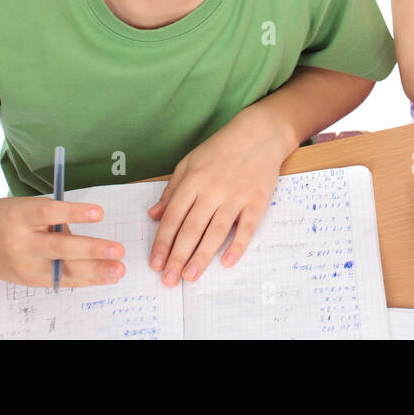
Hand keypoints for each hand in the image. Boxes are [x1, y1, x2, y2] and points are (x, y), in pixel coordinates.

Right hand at [0, 197, 124, 287]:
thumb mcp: (26, 207)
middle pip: (59, 248)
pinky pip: (61, 280)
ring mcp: (24, 265)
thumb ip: (55, 218)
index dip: (74, 213)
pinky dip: (85, 279)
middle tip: (118, 250)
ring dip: (95, 271)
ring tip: (118, 269)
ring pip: (63, 270)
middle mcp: (20, 243)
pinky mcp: (28, 280)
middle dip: (92, 250)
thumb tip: (85, 232)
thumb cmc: (6, 217)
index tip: (99, 212)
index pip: (49, 214)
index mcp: (20, 216)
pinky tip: (105, 277)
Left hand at [147, 110, 288, 285]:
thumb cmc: (222, 149)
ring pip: (216, 231)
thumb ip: (172, 190)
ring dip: (202, 256)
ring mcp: (236, 196)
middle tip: (169, 280)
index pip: (173, 217)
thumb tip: (154, 215)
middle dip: (178, 257)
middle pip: (191, 228)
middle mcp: (212, 190)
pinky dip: (237, 245)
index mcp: (193, 181)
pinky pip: (246, 227)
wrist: (259, 133)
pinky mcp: (256, 201)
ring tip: (190, 276)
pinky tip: (227, 261)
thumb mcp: (190, 163)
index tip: (155, 263)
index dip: (163, 242)